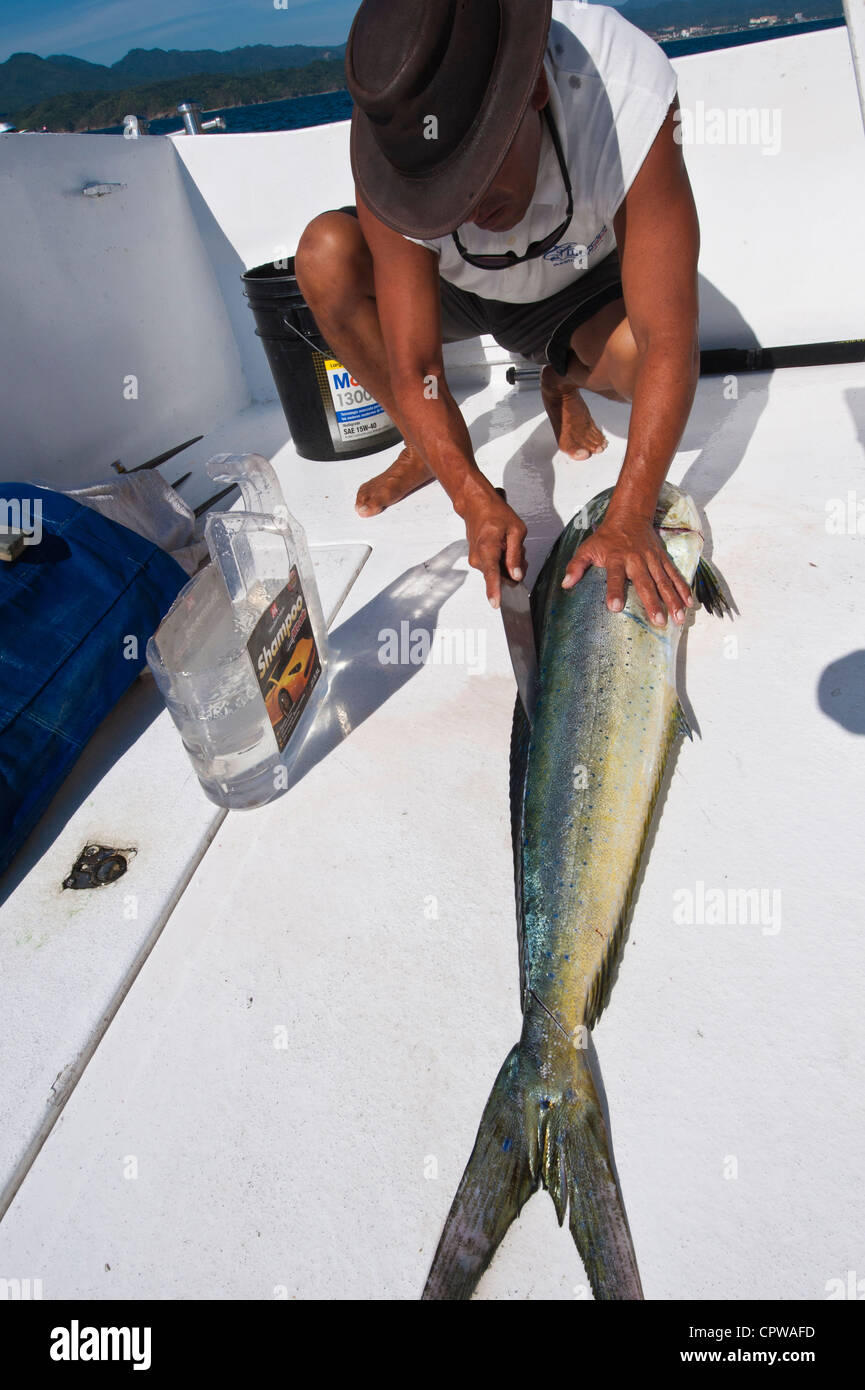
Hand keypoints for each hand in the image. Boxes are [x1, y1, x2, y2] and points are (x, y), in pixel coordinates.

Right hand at [458, 482, 526, 607]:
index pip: (492, 573)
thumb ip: (515, 555)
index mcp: (488, 548)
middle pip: (502, 576)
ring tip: (510, 546)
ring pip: (500, 574)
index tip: (496, 604)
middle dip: (515, 569)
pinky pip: (495, 569)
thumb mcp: (515, 530)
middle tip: (519, 551)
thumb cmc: (495, 514)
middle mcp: (478, 558)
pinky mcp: (477, 562)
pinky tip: (504, 549)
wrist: (476, 506)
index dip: (495, 590)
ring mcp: (476, 561)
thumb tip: (516, 575)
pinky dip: (503, 562)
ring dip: (509, 564)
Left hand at [561, 512, 691, 625]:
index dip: (614, 591)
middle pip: (645, 583)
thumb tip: (565, 584)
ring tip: (679, 618)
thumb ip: (576, 566)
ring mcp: (652, 560)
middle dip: (653, 602)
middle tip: (659, 621)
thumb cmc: (606, 538)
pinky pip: (674, 575)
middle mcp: (636, 560)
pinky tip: (689, 604)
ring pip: (664, 581)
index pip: (614, 576)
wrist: (630, 516)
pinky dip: (683, 588)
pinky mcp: (663, 559)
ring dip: (673, 600)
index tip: (615, 608)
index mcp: (617, 558)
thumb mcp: (587, 548)